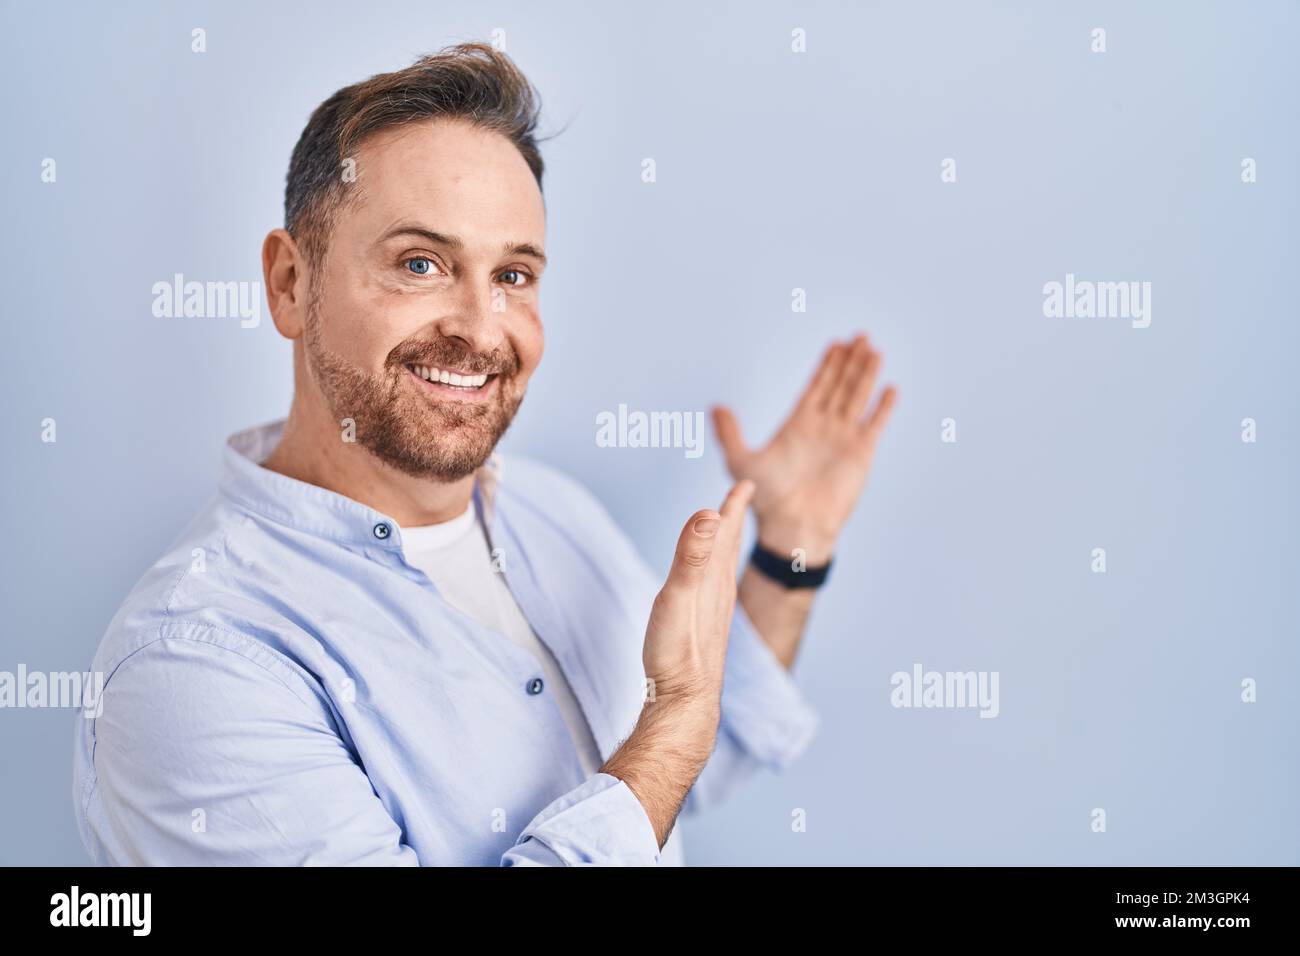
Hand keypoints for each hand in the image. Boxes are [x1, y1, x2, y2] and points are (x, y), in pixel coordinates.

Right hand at [602, 480, 753, 846]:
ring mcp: (712, 613)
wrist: (683, 704)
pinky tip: (705, 586)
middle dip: (729, 519)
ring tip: (721, 534)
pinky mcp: (701, 630)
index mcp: (715, 579)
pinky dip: (709, 573)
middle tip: (737, 497)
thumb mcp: (680, 596)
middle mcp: (718, 593)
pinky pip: (709, 590)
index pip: (725, 533)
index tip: (745, 482)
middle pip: (726, 547)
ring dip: (721, 545)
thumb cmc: (679, 653)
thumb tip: (709, 512)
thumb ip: (693, 555)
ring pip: (720, 569)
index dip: (732, 506)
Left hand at [711, 334, 896, 563]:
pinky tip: (890, 388)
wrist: (792, 525)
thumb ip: (729, 433)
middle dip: (850, 361)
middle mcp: (823, 427)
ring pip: (858, 398)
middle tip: (860, 336)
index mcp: (798, 424)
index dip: (827, 365)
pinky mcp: (861, 454)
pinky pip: (874, 424)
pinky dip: (883, 407)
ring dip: (867, 374)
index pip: (816, 386)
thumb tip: (715, 407)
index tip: (836, 343)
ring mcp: (843, 439)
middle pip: (840, 386)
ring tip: (874, 350)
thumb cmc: (765, 498)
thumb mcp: (740, 461)